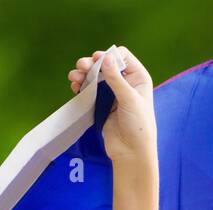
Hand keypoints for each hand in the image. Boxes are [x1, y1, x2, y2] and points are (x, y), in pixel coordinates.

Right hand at [68, 47, 156, 164]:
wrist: (131, 152)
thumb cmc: (137, 126)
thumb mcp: (128, 99)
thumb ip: (116, 79)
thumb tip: (105, 57)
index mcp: (138, 78)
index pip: (122, 56)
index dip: (108, 56)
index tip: (97, 61)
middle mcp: (126, 82)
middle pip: (105, 64)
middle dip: (92, 64)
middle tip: (80, 67)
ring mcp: (113, 92)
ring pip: (96, 76)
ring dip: (84, 74)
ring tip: (73, 77)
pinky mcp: (103, 103)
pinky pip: (90, 88)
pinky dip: (82, 85)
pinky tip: (75, 87)